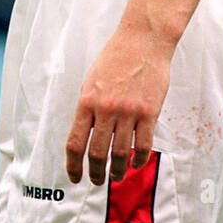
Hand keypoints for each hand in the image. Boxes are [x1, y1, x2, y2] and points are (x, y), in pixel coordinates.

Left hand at [65, 23, 172, 185]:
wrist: (143, 40)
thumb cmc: (116, 58)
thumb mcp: (91, 81)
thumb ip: (88, 108)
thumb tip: (86, 135)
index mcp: (86, 101)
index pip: (75, 143)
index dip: (73, 166)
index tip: (75, 177)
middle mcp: (105, 109)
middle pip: (97, 153)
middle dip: (96, 173)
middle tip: (97, 181)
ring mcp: (128, 111)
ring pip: (120, 154)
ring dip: (117, 171)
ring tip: (116, 176)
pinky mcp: (149, 112)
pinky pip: (143, 145)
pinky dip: (139, 160)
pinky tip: (136, 163)